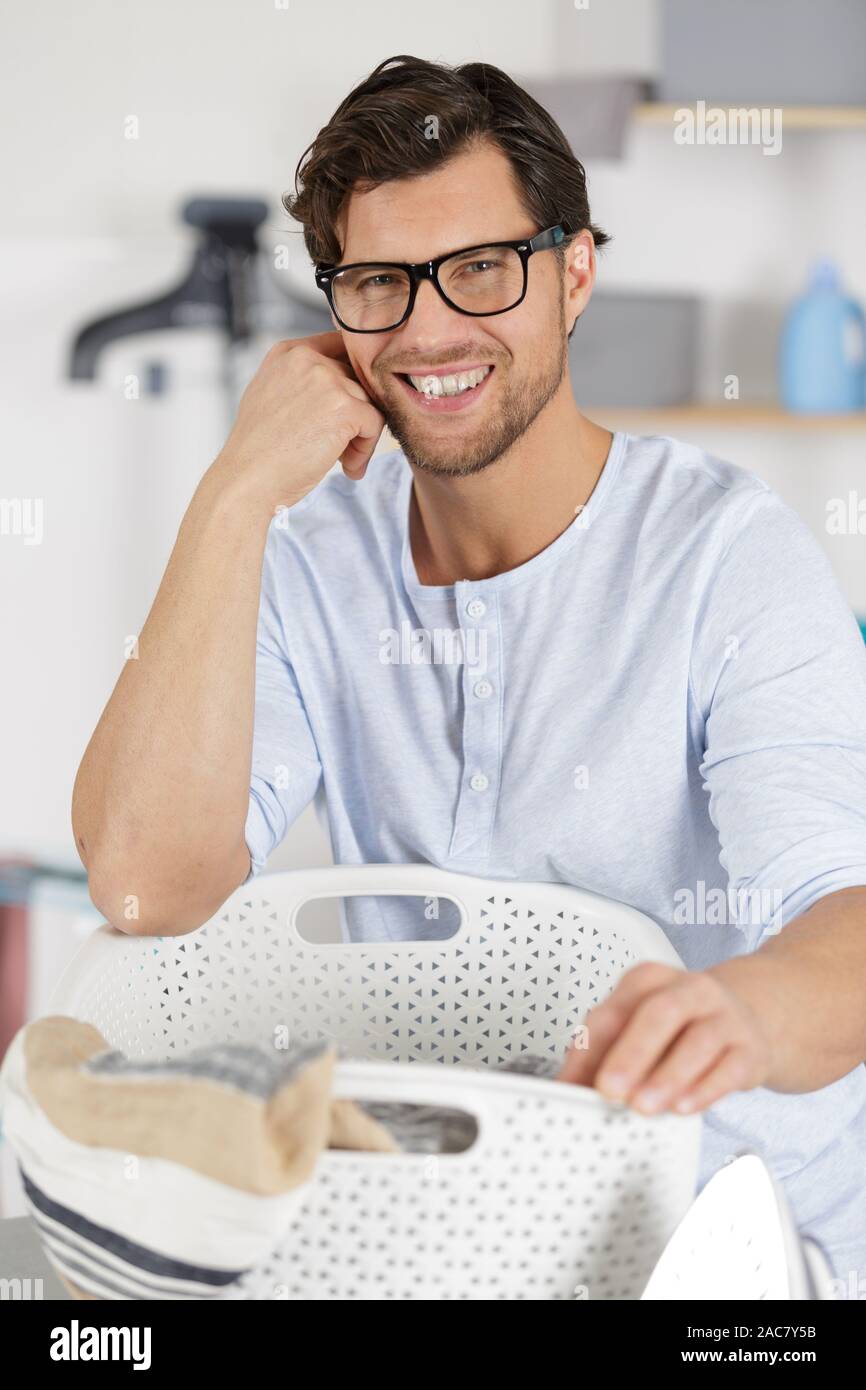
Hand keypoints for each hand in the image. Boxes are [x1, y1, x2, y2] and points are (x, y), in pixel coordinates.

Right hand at [217, 331, 385, 510]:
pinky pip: (376, 422)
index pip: (341, 348)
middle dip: (356, 414)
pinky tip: (348, 467)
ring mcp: (326, 380)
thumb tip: (344, 387)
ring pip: (370, 402)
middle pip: (358, 379)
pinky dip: (366, 448)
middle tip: (343, 448)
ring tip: (344, 461)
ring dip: (362, 435)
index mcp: (289, 353)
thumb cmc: (258, 450)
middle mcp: (307, 359)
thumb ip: (302, 382)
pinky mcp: (344, 407)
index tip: (348, 411)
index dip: (353, 380)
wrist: (247, 479)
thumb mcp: (271, 397)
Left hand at [556, 962, 773, 1113]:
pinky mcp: (750, 1048)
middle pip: (659, 1013)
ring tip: (643, 1106)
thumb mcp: (639, 1029)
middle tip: (608, 1091)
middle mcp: (690, 989)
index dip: (590, 1049)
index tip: (573, 1084)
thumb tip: (569, 1089)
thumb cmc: (680, 1028)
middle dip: (631, 1054)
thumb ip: (603, 1055)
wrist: (747, 1021)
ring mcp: (724, 1016)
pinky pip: (729, 1068)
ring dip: (668, 1076)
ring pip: (698, 1040)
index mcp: (649, 980)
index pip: (615, 1010)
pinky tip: (683, 1107)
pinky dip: (704, 1090)